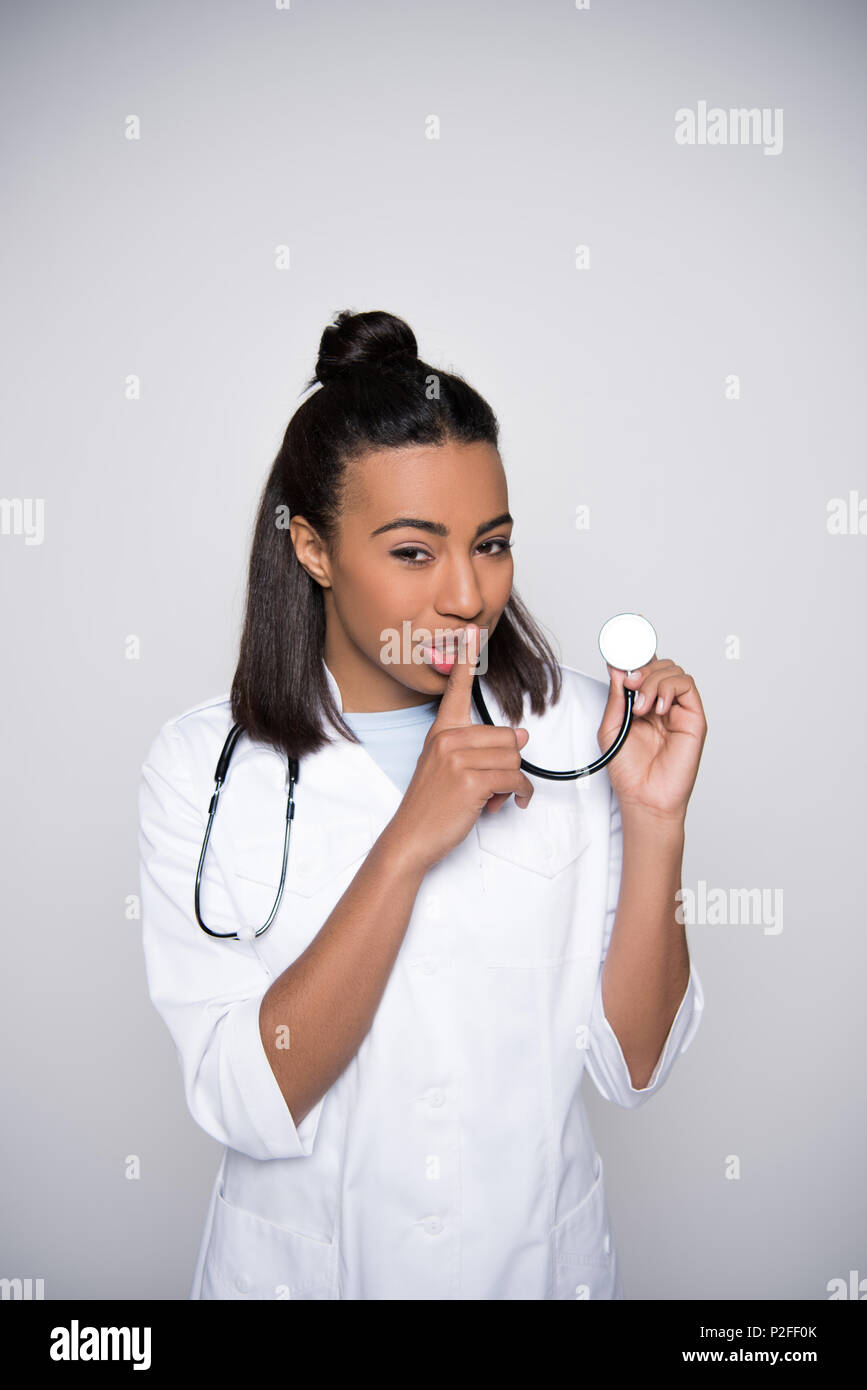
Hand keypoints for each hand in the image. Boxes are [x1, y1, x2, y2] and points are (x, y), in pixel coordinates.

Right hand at [389, 624, 535, 872]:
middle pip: (508, 737)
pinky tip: (508, 803)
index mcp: (441, 731)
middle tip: (493, 787)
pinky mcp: (471, 779)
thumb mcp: (447, 769)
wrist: (412, 837)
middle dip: (509, 765)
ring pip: (514, 759)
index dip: (466, 659)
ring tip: (495, 798)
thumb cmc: (431, 806)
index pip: (456, 689)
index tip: (473, 631)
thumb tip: (523, 736)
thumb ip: (479, 749)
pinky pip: (516, 778)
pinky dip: (520, 794)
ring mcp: (458, 758)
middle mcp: (447, 739)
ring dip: (515, 784)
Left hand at [598, 656, 706, 823]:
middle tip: (630, 683)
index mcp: (641, 704)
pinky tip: (658, 708)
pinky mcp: (693, 718)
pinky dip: (670, 688)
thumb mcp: (611, 727)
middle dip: (643, 668)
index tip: (619, 650)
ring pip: (673, 671)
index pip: (643, 669)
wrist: (643, 796)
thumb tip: (618, 667)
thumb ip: (616, 697)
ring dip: (654, 680)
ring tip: (642, 706)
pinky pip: (687, 686)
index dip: (634, 655)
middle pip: (659, 665)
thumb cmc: (629, 770)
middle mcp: (661, 704)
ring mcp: (678, 710)